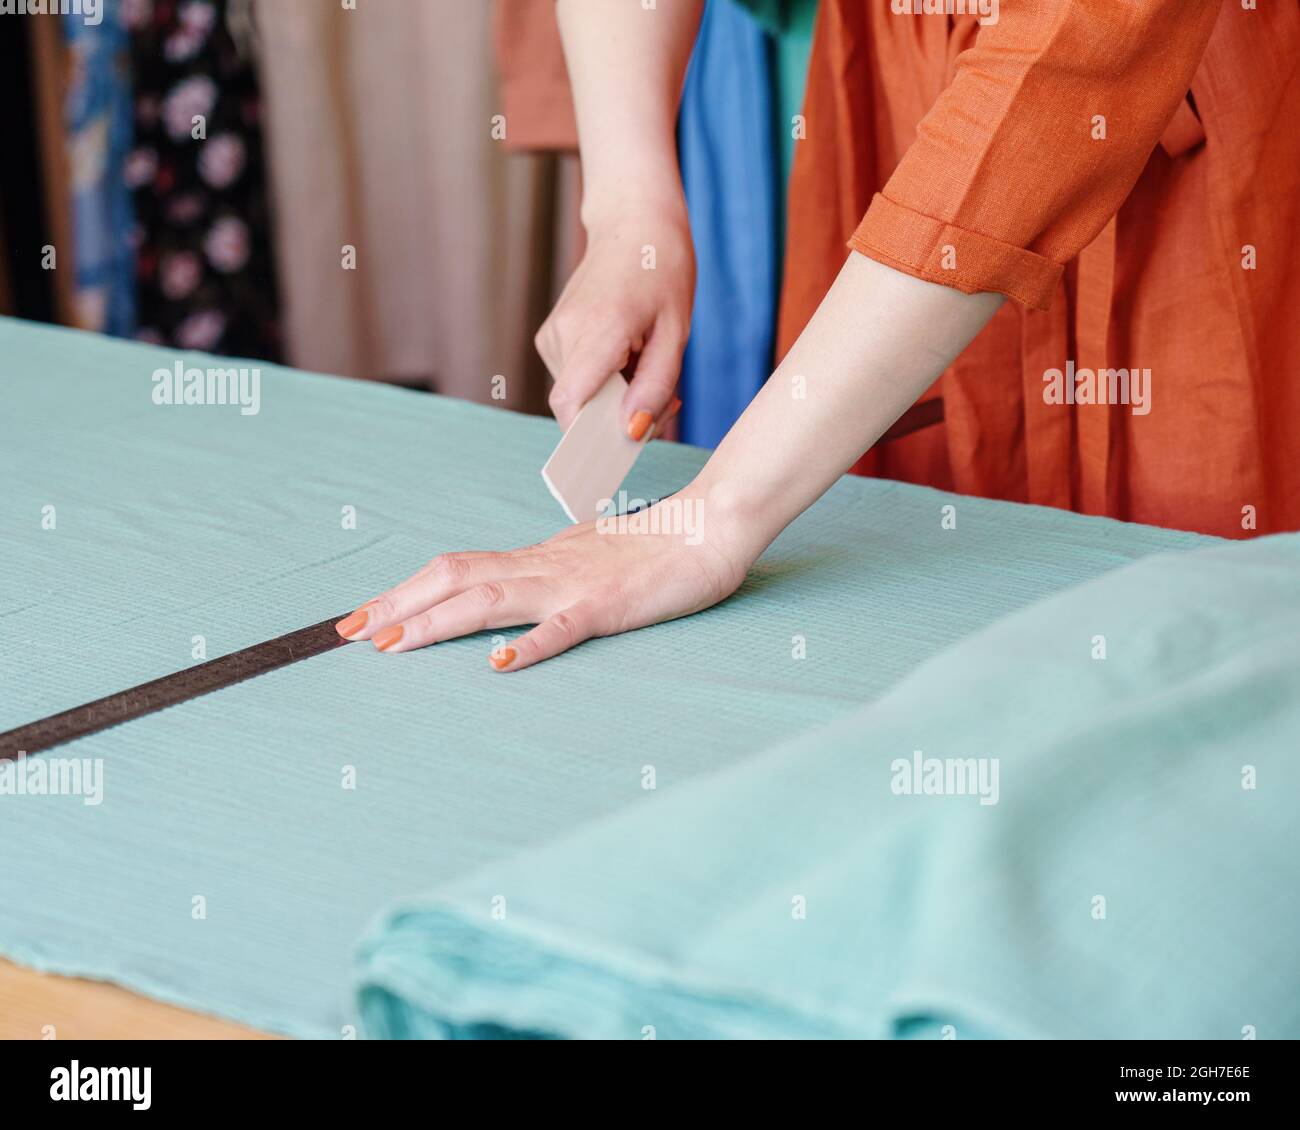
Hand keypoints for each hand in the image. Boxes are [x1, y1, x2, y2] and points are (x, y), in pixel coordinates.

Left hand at [334, 487, 752, 670]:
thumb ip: (551, 571)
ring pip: (492, 600)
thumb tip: (514, 586)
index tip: (364, 616)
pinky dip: (531, 645)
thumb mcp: (590, 556)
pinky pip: (565, 627)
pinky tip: (500, 664)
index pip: (458, 569)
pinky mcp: (609, 606)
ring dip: (438, 623)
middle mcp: (544, 566)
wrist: (712, 524)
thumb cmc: (657, 544)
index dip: (406, 591)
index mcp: (538, 558)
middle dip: (398, 606)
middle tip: (347, 633)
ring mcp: (574, 584)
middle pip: (456, 579)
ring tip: (394, 647)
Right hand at [536, 201, 694, 435]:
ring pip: (578, 398)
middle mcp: (563, 334)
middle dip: (619, 423)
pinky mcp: (551, 338)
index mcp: (597, 329)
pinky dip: (605, 385)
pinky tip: (631, 361)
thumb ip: (654, 388)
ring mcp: (552, 336)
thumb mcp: (675, 334)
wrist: (633, 224)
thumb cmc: (662, 273)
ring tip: (651, 369)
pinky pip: (575, 381)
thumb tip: (631, 434)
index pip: (571, 405)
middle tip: (667, 405)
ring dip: (616, 402)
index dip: (587, 441)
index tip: (613, 460)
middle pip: (579, 409)